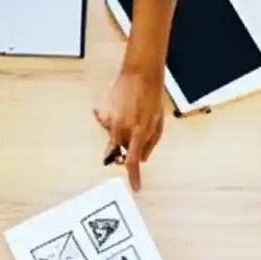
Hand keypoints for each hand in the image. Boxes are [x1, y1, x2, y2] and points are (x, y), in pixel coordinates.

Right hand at [94, 69, 165, 191]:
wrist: (139, 73)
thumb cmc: (151, 94)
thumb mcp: (159, 121)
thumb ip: (151, 142)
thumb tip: (143, 158)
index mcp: (139, 130)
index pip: (134, 160)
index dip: (133, 175)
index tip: (134, 187)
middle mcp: (122, 127)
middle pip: (120, 151)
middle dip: (125, 148)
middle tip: (133, 132)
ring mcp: (109, 119)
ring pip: (113, 136)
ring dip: (120, 131)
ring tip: (128, 113)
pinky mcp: (101, 112)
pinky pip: (106, 124)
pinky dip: (112, 120)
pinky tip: (120, 108)